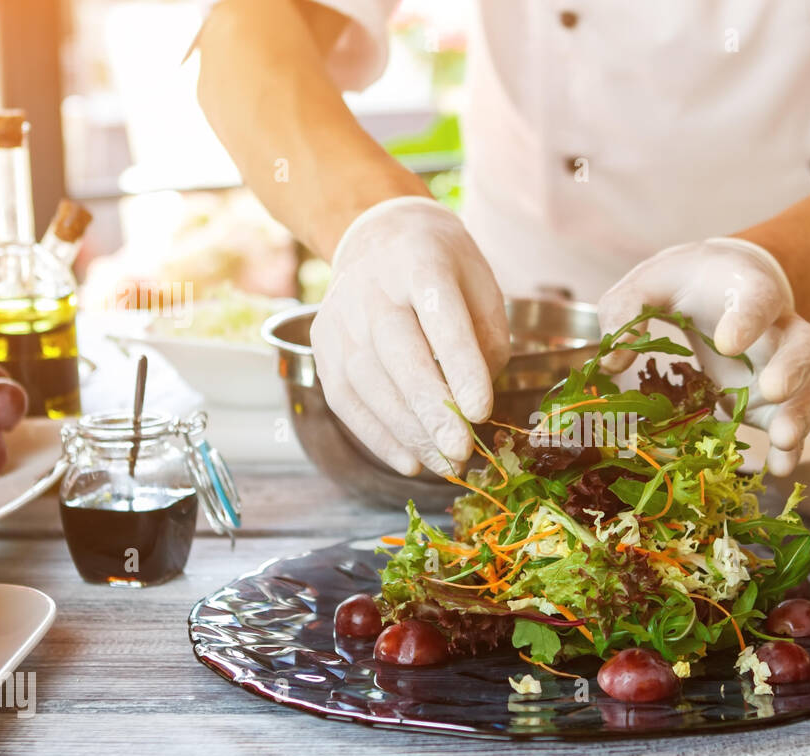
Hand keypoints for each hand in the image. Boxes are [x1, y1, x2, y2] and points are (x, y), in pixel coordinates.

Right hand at [312, 197, 508, 474]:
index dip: (460, 366)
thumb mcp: (480, 285)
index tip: (480, 412)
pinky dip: (378, 437)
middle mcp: (372, 287)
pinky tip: (410, 460)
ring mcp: (339, 315)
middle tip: (460, 451)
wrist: (380, 237)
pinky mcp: (323, 344)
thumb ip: (486, 339)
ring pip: (368, 383)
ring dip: (408, 433)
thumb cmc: (444, 269)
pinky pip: (345, 399)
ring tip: (445, 464)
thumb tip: (473, 406)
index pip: (440, 315)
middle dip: (430, 410)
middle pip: (397, 353)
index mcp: (420, 260)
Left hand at [596, 238, 809, 474]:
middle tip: (772, 390)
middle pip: (805, 343)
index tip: (726, 342)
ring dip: (799, 414)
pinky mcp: (773, 400)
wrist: (718, 284)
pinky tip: (780, 467)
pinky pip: (792, 420)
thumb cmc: (684, 284)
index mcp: (747, 289)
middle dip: (792, 369)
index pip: (760, 298)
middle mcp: (776, 329)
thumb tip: (614, 361)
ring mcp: (780, 366)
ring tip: (783, 439)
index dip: (749, 319)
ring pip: (809, 386)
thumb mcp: (650, 282)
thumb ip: (626, 308)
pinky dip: (791, 447)